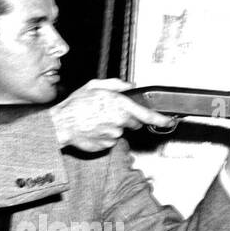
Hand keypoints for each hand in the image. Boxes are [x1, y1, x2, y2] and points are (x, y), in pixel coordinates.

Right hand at [49, 78, 177, 152]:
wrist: (61, 124)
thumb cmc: (76, 105)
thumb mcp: (94, 85)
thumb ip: (116, 84)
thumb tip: (130, 86)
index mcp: (119, 104)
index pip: (146, 114)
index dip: (160, 119)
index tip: (169, 121)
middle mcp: (119, 121)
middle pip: (133, 122)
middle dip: (126, 117)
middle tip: (108, 112)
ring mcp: (113, 135)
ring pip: (121, 131)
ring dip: (113, 126)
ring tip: (95, 120)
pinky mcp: (107, 146)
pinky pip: (111, 140)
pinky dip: (105, 135)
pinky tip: (94, 129)